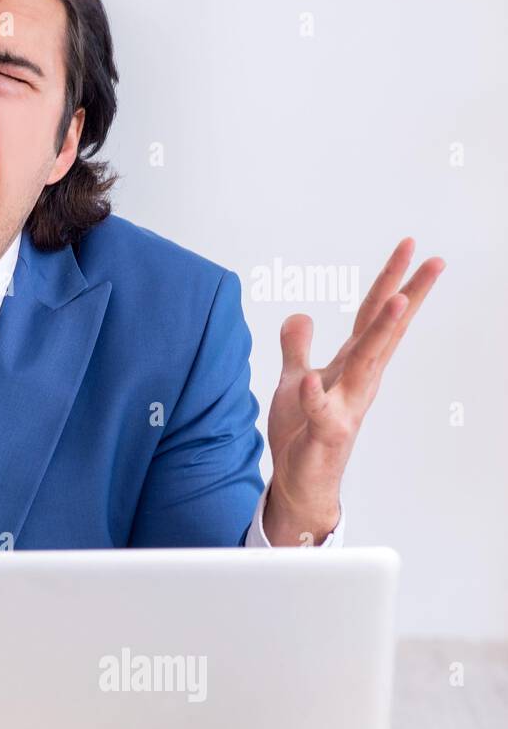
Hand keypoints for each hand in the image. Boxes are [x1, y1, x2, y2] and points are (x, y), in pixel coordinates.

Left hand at [263, 237, 444, 544]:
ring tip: (397, 299)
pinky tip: (308, 378)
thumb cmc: (303, 432)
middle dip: (406, 295)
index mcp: (351, 365)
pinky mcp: (326, 434)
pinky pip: (321, 411)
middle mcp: (357, 381)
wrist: (300, 482)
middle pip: (384, 331)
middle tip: (433, 262)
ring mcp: (347, 407)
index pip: (374, 316)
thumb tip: (300, 314)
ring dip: (380, 332)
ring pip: (366, 364)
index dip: (391, 281)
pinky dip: (313, 395)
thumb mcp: (294, 379)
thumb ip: (298, 348)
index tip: (411, 247)